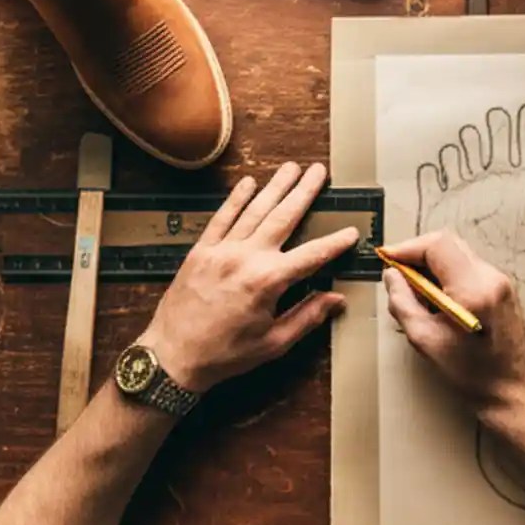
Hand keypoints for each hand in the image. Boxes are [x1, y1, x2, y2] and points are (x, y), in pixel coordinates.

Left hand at [138, 162, 359, 392]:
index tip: (351, 232)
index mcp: (268, 282)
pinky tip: (248, 183)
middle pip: (283, 218)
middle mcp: (246, 258)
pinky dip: (235, 199)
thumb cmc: (225, 355)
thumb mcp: (274, 343)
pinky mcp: (200, 251)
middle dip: (304, 193)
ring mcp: (221, 250)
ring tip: (292, 168)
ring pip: (254, 211)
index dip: (335, 243)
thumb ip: (307, 317)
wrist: (173, 356)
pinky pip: (221, 218)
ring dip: (275, 187)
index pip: (312, 255)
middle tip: (319, 172)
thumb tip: (336, 300)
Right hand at [383, 231, 524, 411]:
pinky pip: (468, 269)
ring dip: (432, 266)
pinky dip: (447, 275)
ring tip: (416, 292)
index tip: (387, 259)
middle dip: (417, 254)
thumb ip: (403, 303)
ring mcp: (501, 281)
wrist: (514, 389)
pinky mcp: (503, 289)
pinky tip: (437, 300)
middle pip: (448, 244)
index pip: (437, 245)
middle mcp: (491, 277)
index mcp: (473, 288)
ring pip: (458, 255)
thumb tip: (392, 276)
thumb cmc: (473, 373)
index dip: (407, 248)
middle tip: (398, 275)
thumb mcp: (426, 340)